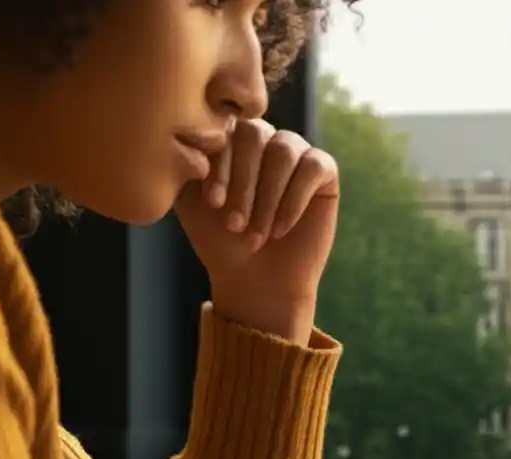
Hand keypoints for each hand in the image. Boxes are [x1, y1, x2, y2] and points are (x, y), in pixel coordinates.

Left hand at [175, 118, 339, 343]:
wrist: (255, 278)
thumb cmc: (221, 240)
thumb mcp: (191, 201)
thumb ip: (186, 164)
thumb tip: (191, 138)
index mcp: (228, 138)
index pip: (222, 129)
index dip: (219, 165)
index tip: (213, 203)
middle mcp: (263, 137)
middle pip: (254, 133)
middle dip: (243, 181)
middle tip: (235, 224)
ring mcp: (296, 151)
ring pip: (283, 151)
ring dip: (267, 197)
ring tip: (256, 233)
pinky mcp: (324, 170)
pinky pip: (313, 168)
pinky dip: (294, 201)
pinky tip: (280, 229)